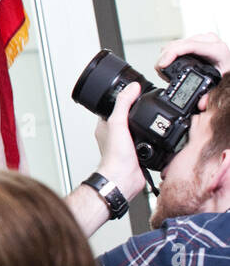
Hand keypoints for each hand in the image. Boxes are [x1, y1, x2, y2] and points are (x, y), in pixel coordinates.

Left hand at [93, 81, 145, 197]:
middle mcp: (115, 134)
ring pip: (139, 129)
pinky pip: (148, 141)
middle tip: (147, 102)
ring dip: (147, 125)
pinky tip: (160, 134)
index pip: (113, 106)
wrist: (125, 178)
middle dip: (138, 111)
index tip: (134, 91)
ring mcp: (127, 144)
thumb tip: (132, 87)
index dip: (124, 98)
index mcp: (106, 126)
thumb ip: (124, 104)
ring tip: (156, 116)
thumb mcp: (118, 123)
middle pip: (128, 117)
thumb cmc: (115, 156)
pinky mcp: (139, 152)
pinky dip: (154, 137)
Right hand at [157, 33, 229, 109]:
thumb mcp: (221, 82)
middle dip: (164, 58)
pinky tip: (170, 63)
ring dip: (165, 56)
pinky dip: (170, 53)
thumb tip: (201, 104)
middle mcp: (208, 40)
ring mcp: (201, 38)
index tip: (162, 65)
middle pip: (176, 44)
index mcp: (215, 49)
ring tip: (164, 69)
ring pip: (174, 43)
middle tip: (160, 72)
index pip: (187, 46)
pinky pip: (177, 44)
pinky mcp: (195, 40)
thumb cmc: (227, 70)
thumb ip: (210, 94)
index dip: (170, 54)